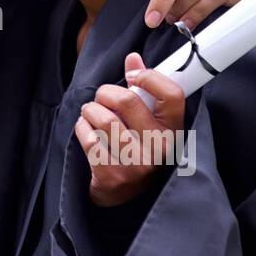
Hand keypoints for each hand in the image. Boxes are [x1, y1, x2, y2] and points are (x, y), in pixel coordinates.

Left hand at [74, 54, 185, 206]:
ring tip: (90, 112)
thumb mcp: (149, 123)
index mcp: (173, 131)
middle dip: (105, 92)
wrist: (126, 197)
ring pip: (104, 118)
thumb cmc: (139, 150)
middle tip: (101, 97)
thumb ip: (143, 90)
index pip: (171, 94)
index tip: (133, 76)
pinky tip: (85, 129)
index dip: (149, 77)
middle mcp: (159, 149)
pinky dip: (81, 128)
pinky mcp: (112, 176)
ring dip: (90, 110)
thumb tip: (132, 58)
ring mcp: (136, 165)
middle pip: (127, 100)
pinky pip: (88, 138)